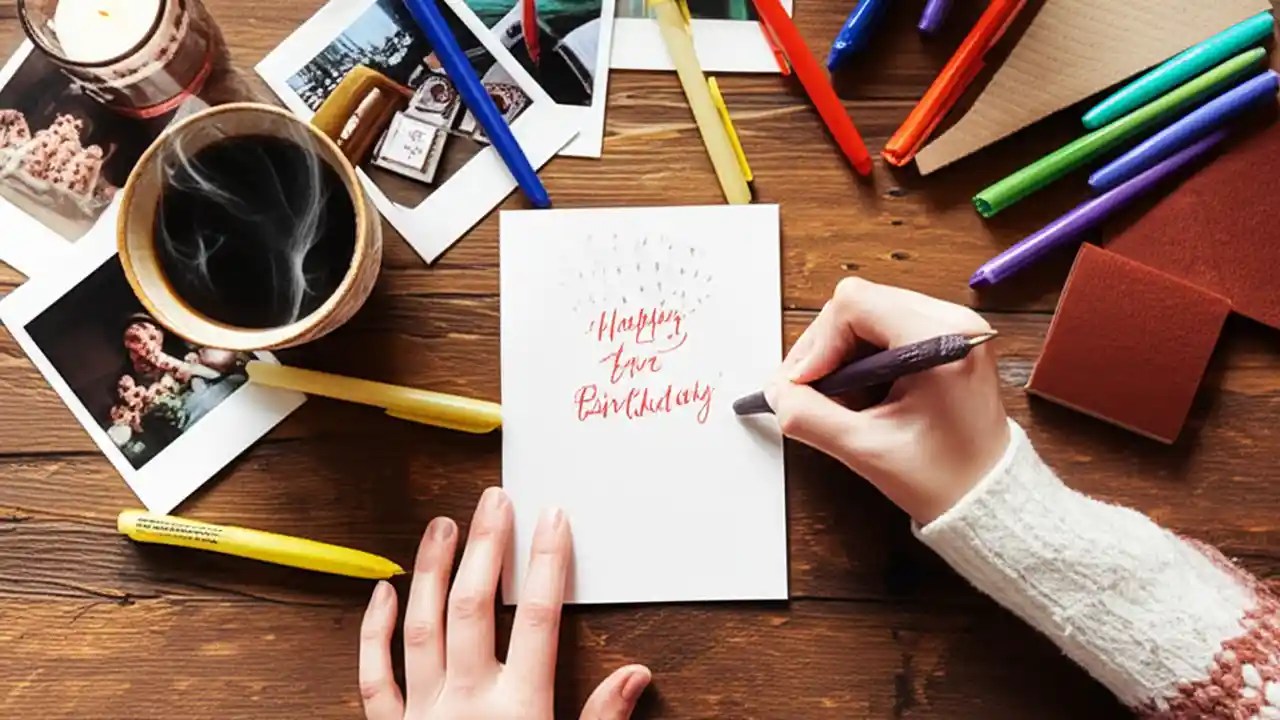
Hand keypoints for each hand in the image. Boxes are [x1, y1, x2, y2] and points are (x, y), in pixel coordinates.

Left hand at [359, 487, 651, 718]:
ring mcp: (424, 715)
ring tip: (442, 525)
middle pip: (475, 607)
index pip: (538, 619)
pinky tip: (380, 591)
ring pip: (421, 626)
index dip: (548, 563)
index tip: (553, 517)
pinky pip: (375, 675)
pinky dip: (374, 630)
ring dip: (430, 570)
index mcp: (518, 710)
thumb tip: (637, 673)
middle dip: (487, 548)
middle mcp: (467, 703)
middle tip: (494, 499)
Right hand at [767, 278, 1009, 523]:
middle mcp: (952, 321)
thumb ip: (808, 417)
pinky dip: (859, 355)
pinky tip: (861, 391)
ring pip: (867, 313)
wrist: (989, 496)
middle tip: (807, 392)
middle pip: (858, 303)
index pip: (855, 305)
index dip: (818, 344)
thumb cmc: (945, 478)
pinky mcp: (944, 338)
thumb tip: (778, 393)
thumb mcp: (865, 450)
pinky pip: (884, 327)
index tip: (804, 385)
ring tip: (840, 397)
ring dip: (840, 353)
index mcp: (942, 339)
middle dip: (824, 349)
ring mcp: (951, 326)